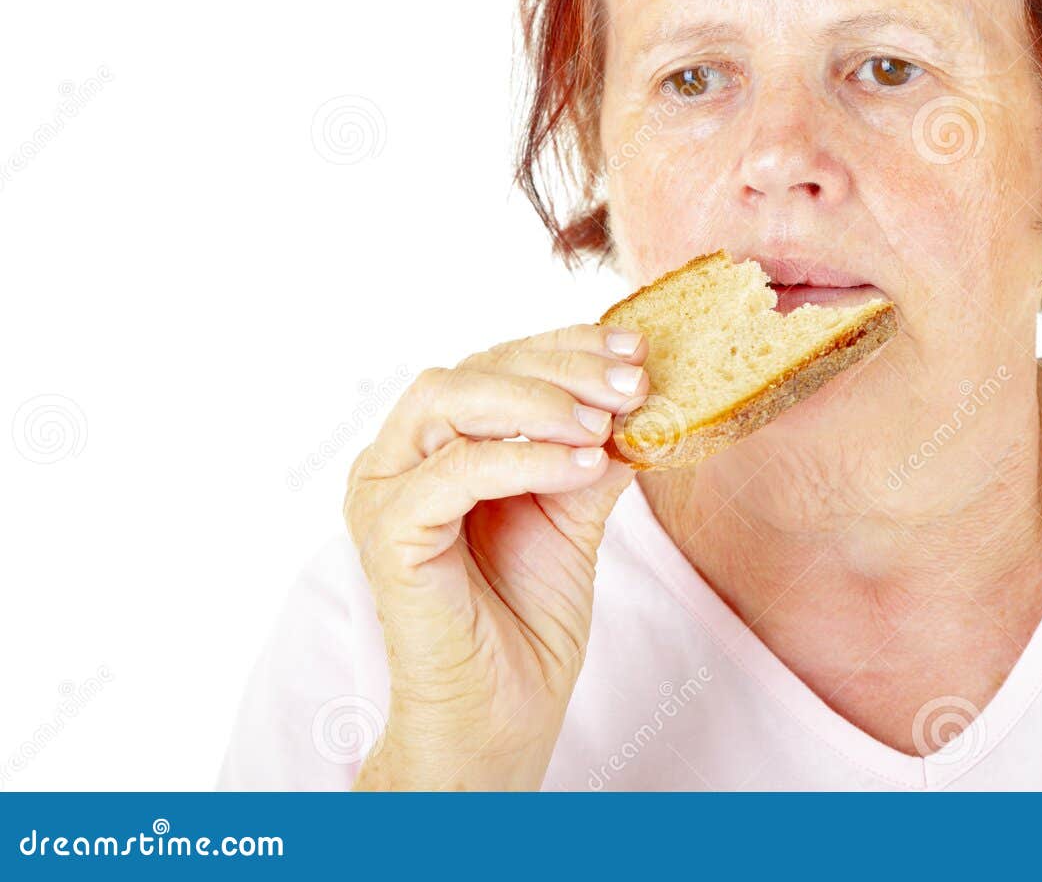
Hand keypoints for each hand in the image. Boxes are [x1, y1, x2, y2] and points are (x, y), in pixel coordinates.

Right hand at [342, 324, 650, 788]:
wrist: (503, 712)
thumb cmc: (528, 616)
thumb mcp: (574, 512)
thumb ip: (591, 451)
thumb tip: (638, 394)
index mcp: (438, 444)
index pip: (496, 364)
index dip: (565, 347)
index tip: (635, 348)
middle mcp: (399, 457)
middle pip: (469, 370)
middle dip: (558, 367)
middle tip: (630, 383)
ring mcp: (384, 492)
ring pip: (447, 402)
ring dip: (536, 403)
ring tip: (602, 426)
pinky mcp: (387, 533)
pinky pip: (452, 471)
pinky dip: (522, 459)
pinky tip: (583, 466)